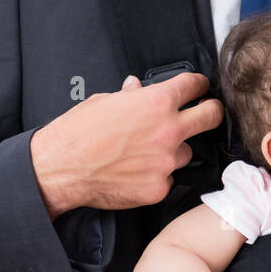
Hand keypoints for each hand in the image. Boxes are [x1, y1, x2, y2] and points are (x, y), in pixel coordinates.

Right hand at [30, 72, 223, 219]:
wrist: (59, 169)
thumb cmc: (76, 133)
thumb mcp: (103, 102)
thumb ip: (130, 96)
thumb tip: (137, 87)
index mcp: (156, 102)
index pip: (194, 85)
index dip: (199, 85)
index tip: (200, 87)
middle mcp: (168, 130)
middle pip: (211, 116)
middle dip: (211, 111)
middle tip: (207, 112)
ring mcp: (166, 161)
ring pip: (187, 152)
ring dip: (174, 150)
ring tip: (146, 153)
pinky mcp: (159, 187)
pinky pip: (169, 178)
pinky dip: (158, 175)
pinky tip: (136, 172)